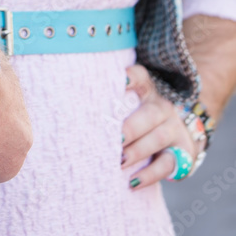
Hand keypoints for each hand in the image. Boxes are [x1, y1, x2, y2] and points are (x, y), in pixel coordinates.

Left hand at [122, 63, 196, 188]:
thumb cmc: (137, 117)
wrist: (174, 136)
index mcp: (146, 90)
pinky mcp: (182, 153)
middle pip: (150, 113)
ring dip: (138, 151)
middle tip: (114, 139)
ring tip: (120, 161)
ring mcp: (174, 129)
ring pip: (159, 138)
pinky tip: (133, 182)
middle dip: (131, 128)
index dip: (132, 77)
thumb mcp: (128, 105)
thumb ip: (111, 104)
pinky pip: (167, 164)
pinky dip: (150, 175)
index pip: (141, 76)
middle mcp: (162, 107)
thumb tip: (78, 111)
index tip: (121, 80)